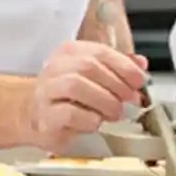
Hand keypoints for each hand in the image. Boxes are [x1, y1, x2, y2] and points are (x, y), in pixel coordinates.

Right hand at [23, 40, 148, 151]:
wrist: (34, 116)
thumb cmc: (66, 96)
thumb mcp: (93, 78)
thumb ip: (116, 68)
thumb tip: (140, 64)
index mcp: (69, 52)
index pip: (100, 52)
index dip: (124, 66)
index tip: (139, 81)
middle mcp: (55, 67)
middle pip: (89, 66)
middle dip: (116, 85)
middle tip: (130, 100)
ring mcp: (46, 90)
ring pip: (76, 85)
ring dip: (103, 101)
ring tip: (114, 113)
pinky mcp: (43, 116)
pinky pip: (67, 113)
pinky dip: (88, 118)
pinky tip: (96, 122)